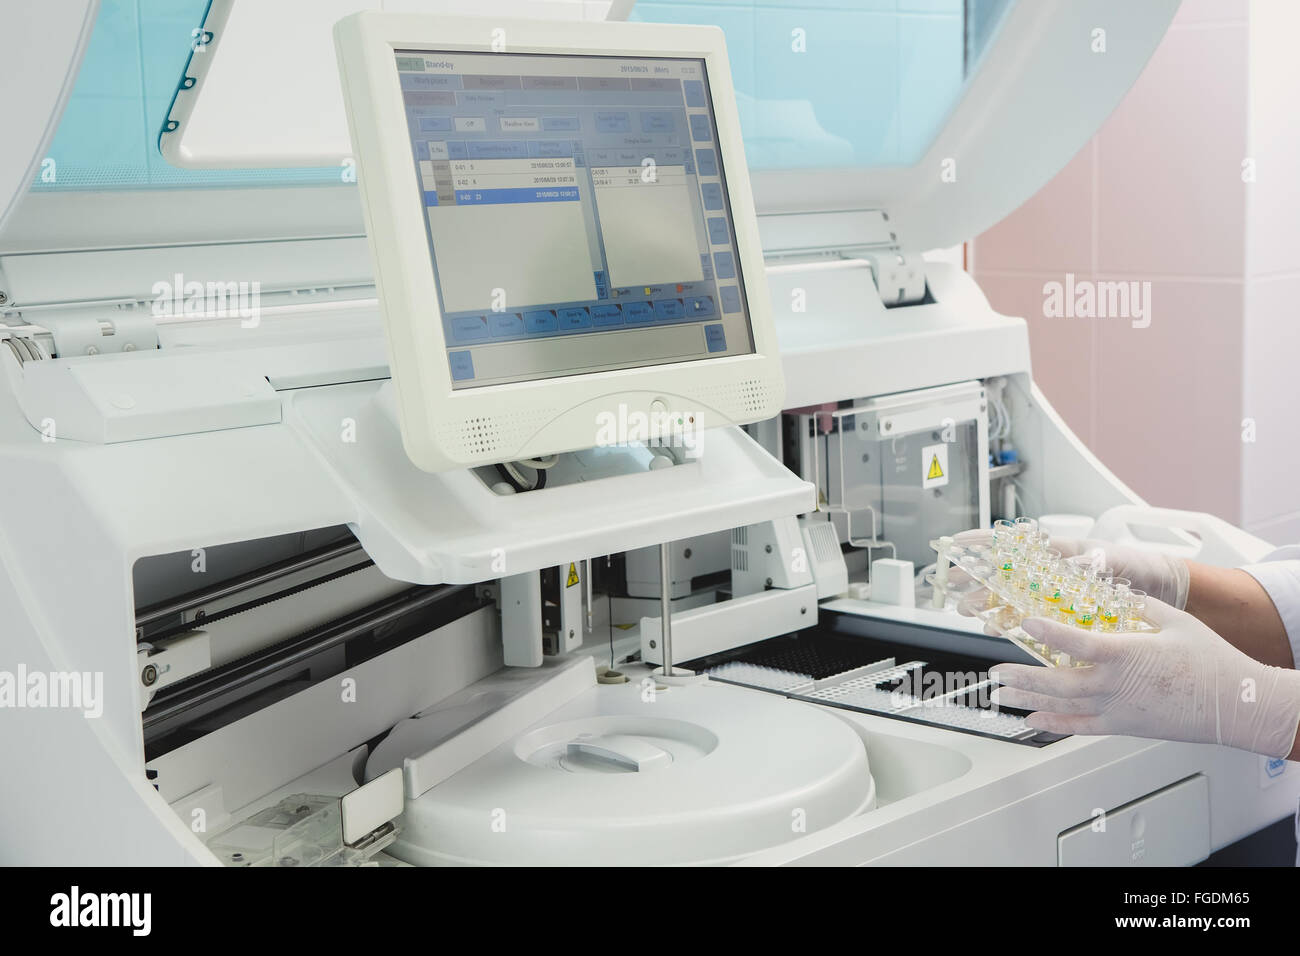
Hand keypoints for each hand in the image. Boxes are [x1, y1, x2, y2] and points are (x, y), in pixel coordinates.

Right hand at [949, 528, 1190, 608]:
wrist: (1165, 591)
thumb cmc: (1142, 568)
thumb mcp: (1120, 560)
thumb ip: (1097, 561)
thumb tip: (1077, 563)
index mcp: (1062, 552)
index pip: (1016, 543)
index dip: (985, 542)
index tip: (958, 544)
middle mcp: (1053, 573)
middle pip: (1005, 573)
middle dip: (976, 578)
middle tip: (953, 584)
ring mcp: (1056, 594)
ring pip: (1011, 598)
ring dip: (987, 603)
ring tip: (968, 611)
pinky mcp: (1064, 615)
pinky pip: (1029, 620)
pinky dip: (1010, 624)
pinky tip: (996, 629)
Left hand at [989, 597, 1299, 758]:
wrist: (1233, 705)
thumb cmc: (1209, 663)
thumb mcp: (1173, 620)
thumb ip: (1136, 605)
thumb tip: (1110, 589)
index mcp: (1125, 655)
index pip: (1076, 643)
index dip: (1047, 632)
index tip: (1025, 622)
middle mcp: (1114, 686)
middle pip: (1056, 681)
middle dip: (1021, 675)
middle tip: (994, 669)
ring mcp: (1116, 710)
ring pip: (1062, 705)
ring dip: (1027, 698)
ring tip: (1000, 692)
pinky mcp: (1122, 726)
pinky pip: (1080, 728)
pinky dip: (1054, 724)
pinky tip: (1033, 719)